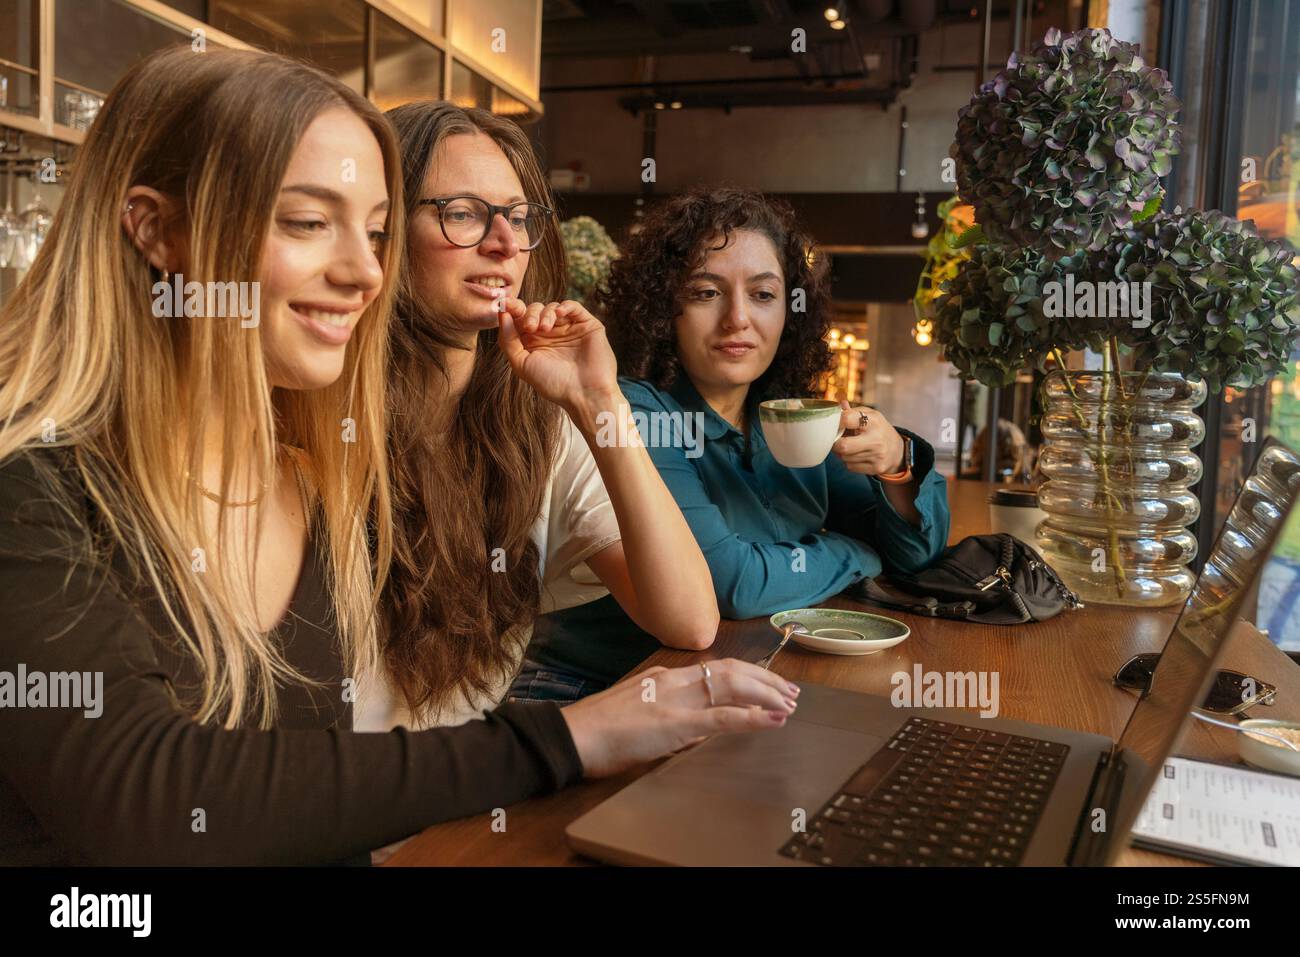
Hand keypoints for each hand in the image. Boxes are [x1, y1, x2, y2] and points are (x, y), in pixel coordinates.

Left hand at [496, 298, 618, 413]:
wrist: (584, 394)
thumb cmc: (553, 383)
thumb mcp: (522, 364)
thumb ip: (508, 340)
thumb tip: (502, 313)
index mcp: (534, 343)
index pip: (520, 319)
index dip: (512, 309)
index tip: (504, 304)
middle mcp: (551, 334)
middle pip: (535, 310)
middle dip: (529, 314)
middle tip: (530, 327)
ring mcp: (569, 328)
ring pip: (552, 307)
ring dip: (544, 314)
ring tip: (544, 329)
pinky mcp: (587, 325)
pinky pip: (574, 306)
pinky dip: (564, 306)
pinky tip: (559, 314)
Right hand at [560, 658, 798, 777]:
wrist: (571, 736)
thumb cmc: (595, 730)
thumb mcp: (635, 712)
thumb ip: (664, 715)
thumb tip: (690, 729)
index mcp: (663, 677)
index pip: (715, 669)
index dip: (748, 675)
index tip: (769, 684)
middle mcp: (673, 681)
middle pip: (732, 671)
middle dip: (766, 680)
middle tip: (791, 692)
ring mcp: (676, 700)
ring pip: (734, 686)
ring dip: (767, 694)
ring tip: (789, 703)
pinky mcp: (676, 723)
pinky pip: (723, 717)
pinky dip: (754, 717)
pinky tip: (773, 719)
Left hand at [832, 400, 906, 475]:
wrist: (897, 450)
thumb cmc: (877, 429)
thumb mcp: (869, 415)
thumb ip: (852, 412)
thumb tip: (839, 406)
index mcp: (873, 420)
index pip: (846, 419)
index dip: (835, 423)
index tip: (833, 425)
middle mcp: (876, 438)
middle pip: (843, 446)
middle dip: (835, 444)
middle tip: (836, 440)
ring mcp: (877, 455)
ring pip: (844, 457)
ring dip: (842, 453)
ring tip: (850, 446)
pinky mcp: (876, 468)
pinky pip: (850, 467)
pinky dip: (849, 462)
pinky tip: (857, 455)